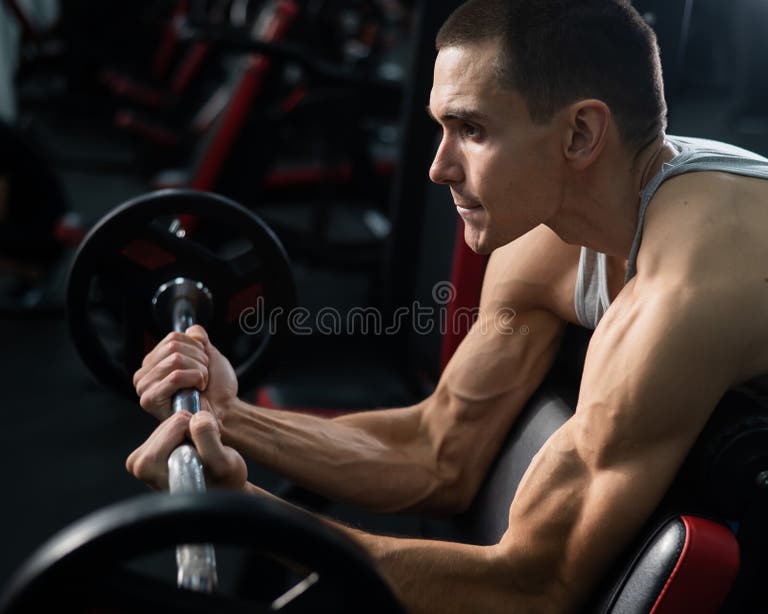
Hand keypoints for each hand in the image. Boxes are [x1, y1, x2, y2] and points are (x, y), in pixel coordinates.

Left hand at [126, 410, 246, 490]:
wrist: (218, 498)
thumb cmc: (221, 486)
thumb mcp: (224, 463)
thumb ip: (207, 437)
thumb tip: (195, 417)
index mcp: (149, 466)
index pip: (179, 425)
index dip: (200, 435)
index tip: (205, 457)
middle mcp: (138, 463)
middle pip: (174, 421)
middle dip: (193, 433)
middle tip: (203, 456)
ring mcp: (140, 458)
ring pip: (173, 422)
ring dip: (191, 436)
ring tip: (198, 458)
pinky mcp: (146, 452)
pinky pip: (172, 427)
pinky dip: (186, 436)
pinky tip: (191, 456)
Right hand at [133, 325, 237, 420]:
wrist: (225, 410)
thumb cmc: (216, 388)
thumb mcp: (208, 354)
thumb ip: (197, 338)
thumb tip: (191, 330)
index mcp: (154, 361)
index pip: (174, 338)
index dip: (196, 348)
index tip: (203, 364)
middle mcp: (145, 373)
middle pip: (174, 347)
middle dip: (199, 360)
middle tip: (203, 376)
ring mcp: (144, 387)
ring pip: (175, 360)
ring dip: (199, 370)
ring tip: (201, 384)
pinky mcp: (149, 400)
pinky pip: (175, 377)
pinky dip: (195, 379)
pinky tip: (198, 390)